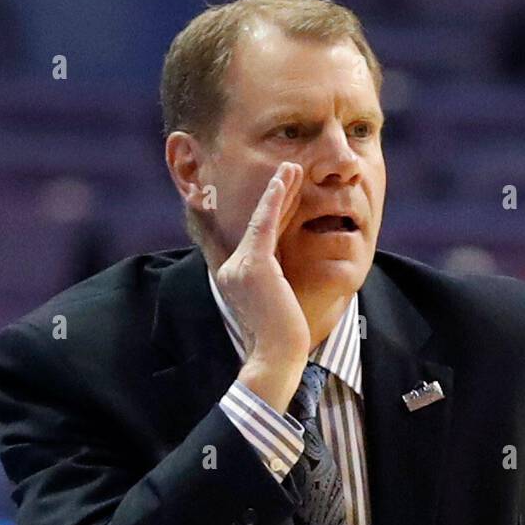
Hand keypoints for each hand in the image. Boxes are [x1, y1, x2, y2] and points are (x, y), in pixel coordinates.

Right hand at [210, 162, 310, 411]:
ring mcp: (240, 266)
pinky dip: (277, 198)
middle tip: (291, 169)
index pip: (259, 238)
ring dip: (279, 190)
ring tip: (293, 166)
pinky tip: (287, 178)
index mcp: (235, 278)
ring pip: (264, 219)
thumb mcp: (278, 305)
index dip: (274, 213)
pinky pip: (267, 223)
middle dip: (278, 197)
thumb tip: (285, 278)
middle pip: (260, 225)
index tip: (288, 193)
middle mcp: (232, 269)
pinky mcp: (254, 265)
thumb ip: (276, 284)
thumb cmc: (283, 341)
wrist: (276, 358)